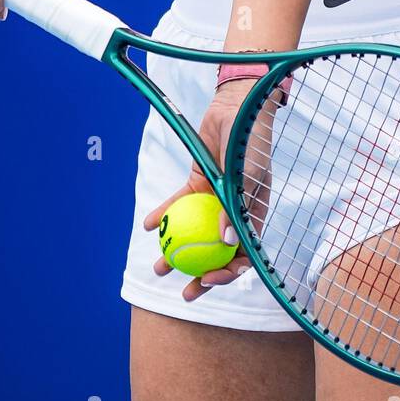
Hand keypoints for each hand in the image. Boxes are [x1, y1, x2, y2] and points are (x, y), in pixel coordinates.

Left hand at [143, 80, 261, 302]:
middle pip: (216, 253)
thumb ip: (238, 208)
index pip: (242, 256)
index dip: (226, 275)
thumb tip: (226, 244)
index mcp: (252, 217)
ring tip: (158, 267)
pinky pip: (178, 204)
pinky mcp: (197, 183)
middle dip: (199, 276)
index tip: (206, 281)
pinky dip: (163, 214)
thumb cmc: (251, 143)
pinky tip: (147, 226)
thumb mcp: (249, 176)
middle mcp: (232, 212)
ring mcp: (214, 199)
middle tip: (182, 293)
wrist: (236, 108)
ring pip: (194, 233)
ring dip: (176, 251)